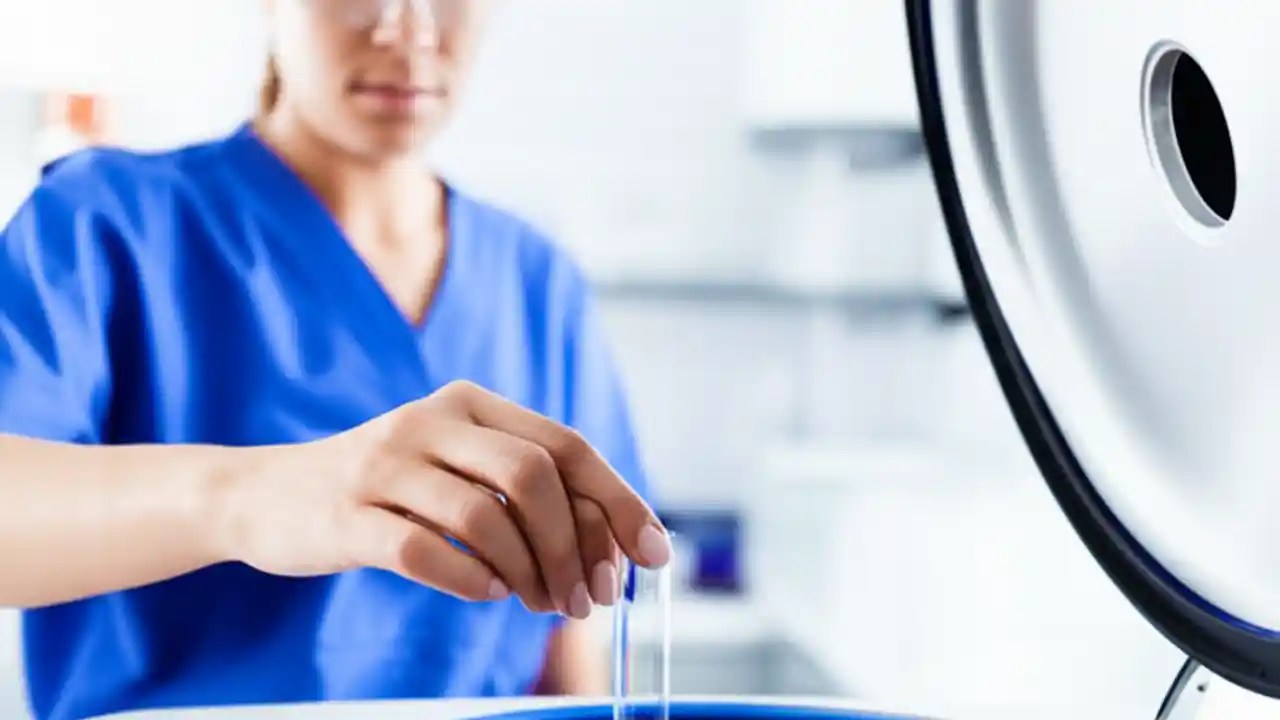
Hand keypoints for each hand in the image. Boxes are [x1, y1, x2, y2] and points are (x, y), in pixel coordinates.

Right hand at [215, 381, 669, 617]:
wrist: (267, 495)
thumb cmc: (388, 489)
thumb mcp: (457, 466)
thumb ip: (527, 490)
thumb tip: (614, 546)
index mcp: (471, 403)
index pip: (568, 445)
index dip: (619, 501)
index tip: (654, 556)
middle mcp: (432, 421)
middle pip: (534, 477)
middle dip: (574, 546)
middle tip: (586, 598)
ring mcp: (386, 465)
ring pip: (485, 516)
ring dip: (529, 572)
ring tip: (539, 602)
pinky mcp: (350, 514)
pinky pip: (426, 552)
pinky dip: (470, 581)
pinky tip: (486, 593)